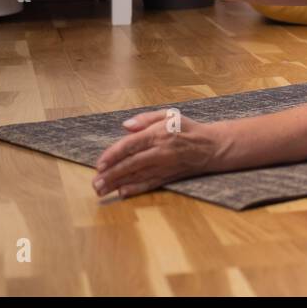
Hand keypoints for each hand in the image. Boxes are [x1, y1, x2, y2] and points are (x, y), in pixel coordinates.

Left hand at [92, 109, 222, 199]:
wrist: (212, 146)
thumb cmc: (188, 129)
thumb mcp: (170, 114)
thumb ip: (146, 118)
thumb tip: (125, 126)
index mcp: (159, 133)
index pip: (130, 145)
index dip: (113, 155)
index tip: (99, 164)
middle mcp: (161, 151)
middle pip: (131, 164)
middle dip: (111, 175)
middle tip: (95, 183)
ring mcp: (165, 166)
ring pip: (137, 176)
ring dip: (118, 184)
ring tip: (102, 191)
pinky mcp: (169, 176)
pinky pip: (149, 184)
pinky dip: (135, 189)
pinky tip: (122, 192)